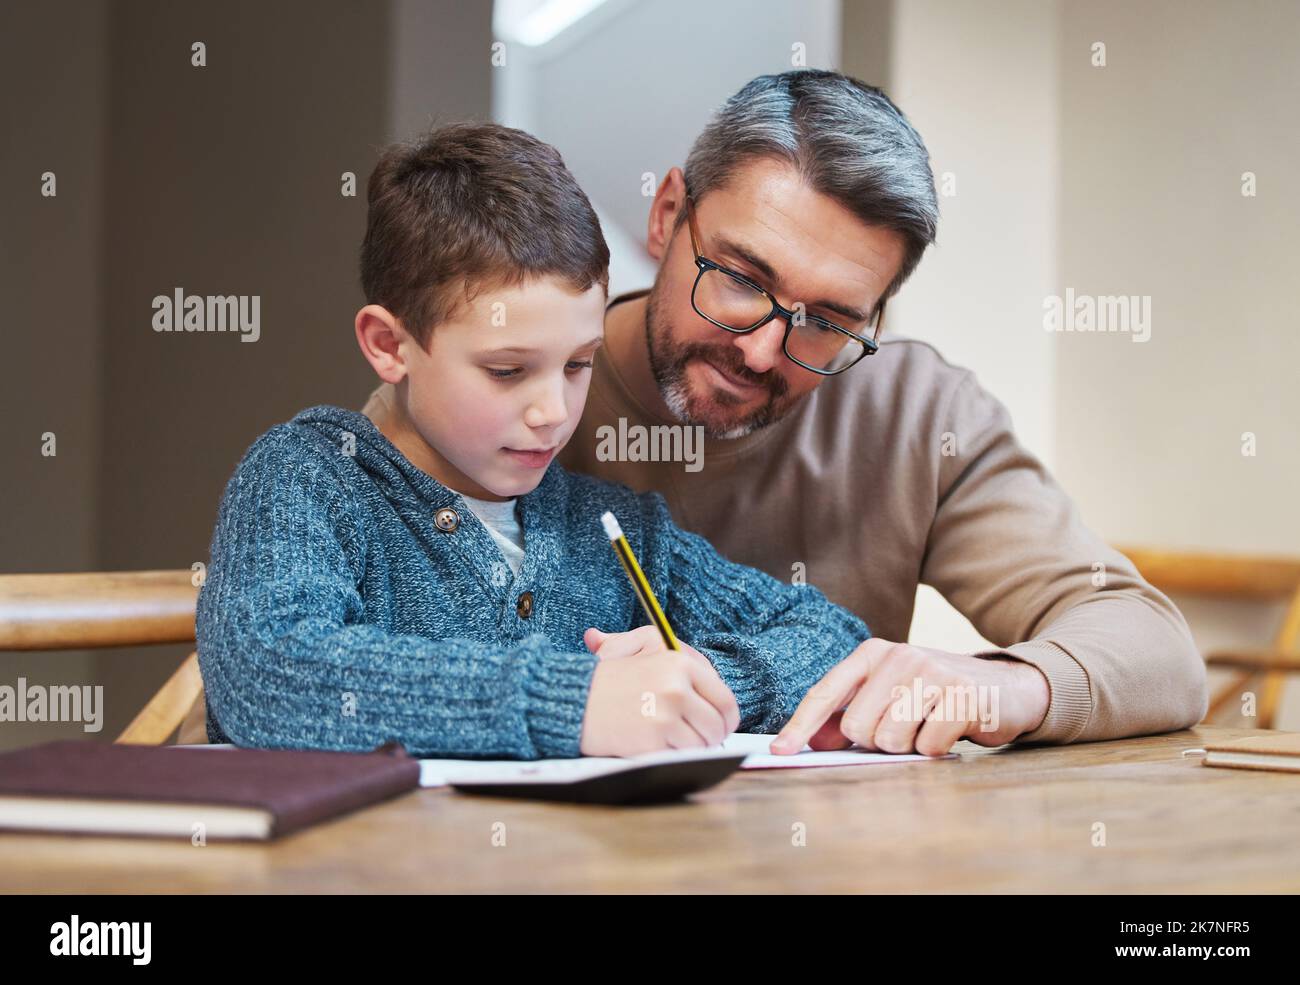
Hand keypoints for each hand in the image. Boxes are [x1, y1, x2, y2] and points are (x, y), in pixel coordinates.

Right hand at [578, 625, 740, 756]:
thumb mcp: (632, 647)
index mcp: (680, 662)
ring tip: (670, 740)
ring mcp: (668, 712)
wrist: (570, 699)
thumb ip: (668, 652)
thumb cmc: (603, 678)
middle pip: (718, 725)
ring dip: (691, 748)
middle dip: (711, 737)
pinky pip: (682, 755)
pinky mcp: (655, 737)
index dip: (725, 719)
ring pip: (702, 743)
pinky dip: (673, 755)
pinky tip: (654, 744)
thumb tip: (697, 662)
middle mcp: (678, 686)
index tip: (718, 727)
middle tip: (698, 740)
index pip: (725, 699)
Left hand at [770, 638, 1049, 756]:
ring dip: (908, 747)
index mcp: (874, 653)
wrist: (1009, 688)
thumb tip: (810, 742)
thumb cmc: (939, 696)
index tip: (779, 753)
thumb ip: (850, 717)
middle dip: (876, 742)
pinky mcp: (962, 695)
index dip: (800, 725)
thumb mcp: (891, 698)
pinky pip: (928, 746)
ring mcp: (932, 672)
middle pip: (858, 727)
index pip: (827, 693)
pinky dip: (936, 749)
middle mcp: (900, 656)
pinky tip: (950, 732)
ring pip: (890, 738)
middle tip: (905, 729)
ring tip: (928, 728)